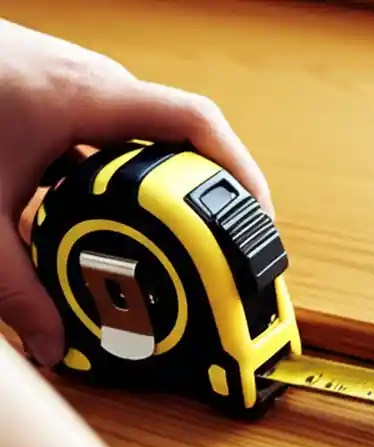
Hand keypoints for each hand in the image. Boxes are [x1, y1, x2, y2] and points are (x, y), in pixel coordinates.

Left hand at [0, 19, 271, 365]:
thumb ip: (13, 286)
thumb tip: (51, 342)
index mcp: (89, 99)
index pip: (195, 122)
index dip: (240, 169)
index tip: (256, 218)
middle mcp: (97, 85)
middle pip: (183, 137)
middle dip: (207, 192)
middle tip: (220, 243)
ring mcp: (81, 84)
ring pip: (149, 136)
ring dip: (164, 183)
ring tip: (174, 234)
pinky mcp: (62, 92)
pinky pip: (116, 133)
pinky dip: (124, 174)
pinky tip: (106, 210)